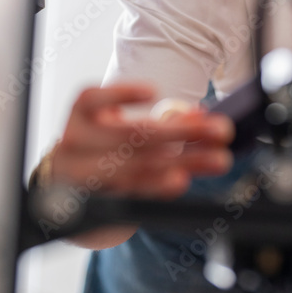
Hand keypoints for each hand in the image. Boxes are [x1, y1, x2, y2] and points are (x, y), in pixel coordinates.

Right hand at [51, 83, 233, 198]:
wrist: (71, 191)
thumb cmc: (101, 149)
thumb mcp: (117, 126)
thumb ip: (156, 119)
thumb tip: (197, 115)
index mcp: (80, 117)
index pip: (90, 99)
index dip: (121, 94)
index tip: (152, 91)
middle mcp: (76, 145)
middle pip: (129, 135)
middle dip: (180, 131)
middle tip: (219, 129)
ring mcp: (87, 177)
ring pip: (139, 167)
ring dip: (185, 163)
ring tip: (217, 159)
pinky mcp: (100, 202)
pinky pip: (136, 193)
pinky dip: (161, 186)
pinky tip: (182, 179)